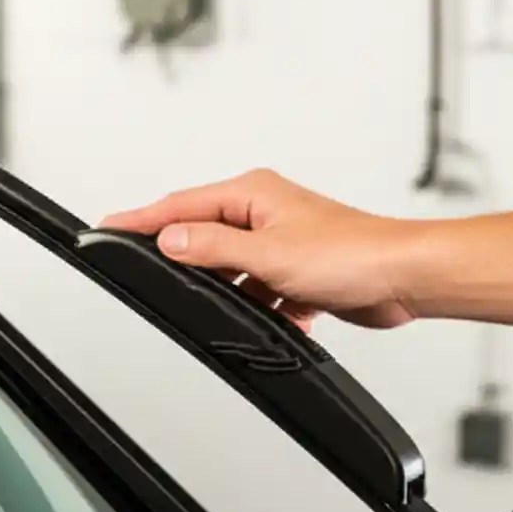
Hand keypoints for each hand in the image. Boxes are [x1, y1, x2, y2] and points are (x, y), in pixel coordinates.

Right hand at [99, 169, 418, 329]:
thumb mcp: (267, 253)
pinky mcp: (300, 272)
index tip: (109, 227)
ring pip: (236, 270)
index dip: (143, 218)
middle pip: (206, 237)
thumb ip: (212, 247)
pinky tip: (279, 317)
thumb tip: (169, 240)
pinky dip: (268, 308)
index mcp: (253, 195)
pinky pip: (265, 292)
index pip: (181, 205)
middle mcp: (266, 213)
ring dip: (236, 292)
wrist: (403, 278)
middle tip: (154, 276)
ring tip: (233, 307)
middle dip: (188, 262)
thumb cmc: (352, 255)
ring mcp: (284, 242)